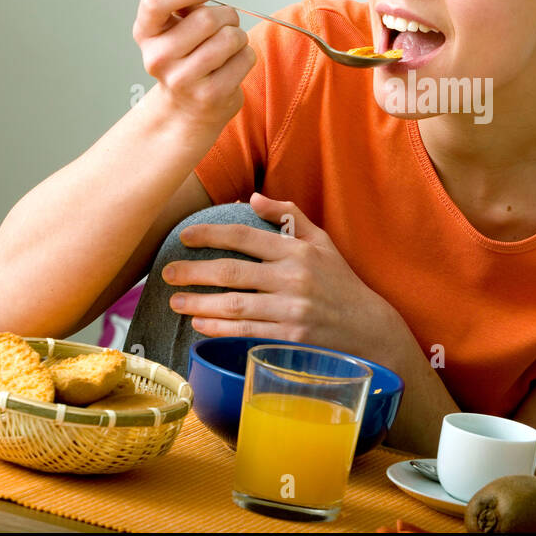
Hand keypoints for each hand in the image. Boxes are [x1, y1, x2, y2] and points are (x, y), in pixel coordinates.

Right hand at [133, 0, 256, 131]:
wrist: (188, 107)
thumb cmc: (185, 55)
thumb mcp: (175, 20)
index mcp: (145, 33)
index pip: (155, 1)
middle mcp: (158, 58)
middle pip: (206, 19)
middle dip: (226, 15)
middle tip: (225, 23)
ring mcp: (182, 79)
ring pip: (230, 38)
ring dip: (239, 36)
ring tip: (229, 45)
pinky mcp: (210, 95)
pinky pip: (244, 58)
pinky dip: (246, 56)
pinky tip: (232, 65)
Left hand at [161, 193, 407, 365]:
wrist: (369, 328)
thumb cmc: (341, 283)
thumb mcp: (322, 242)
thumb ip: (289, 215)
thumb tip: (253, 198)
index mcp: (298, 251)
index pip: (245, 237)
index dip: (210, 235)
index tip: (184, 236)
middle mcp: (294, 278)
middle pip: (232, 272)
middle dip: (194, 271)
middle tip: (166, 272)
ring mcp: (292, 309)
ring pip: (234, 305)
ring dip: (199, 302)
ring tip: (175, 300)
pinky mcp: (291, 337)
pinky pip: (246, 331)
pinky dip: (219, 328)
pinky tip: (199, 323)